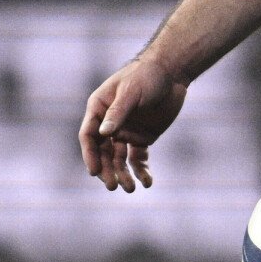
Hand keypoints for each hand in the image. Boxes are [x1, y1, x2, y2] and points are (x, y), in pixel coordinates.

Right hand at [79, 56, 187, 192]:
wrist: (172, 73)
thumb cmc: (147, 76)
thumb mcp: (132, 92)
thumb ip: (118, 112)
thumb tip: (104, 134)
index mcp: (99, 109)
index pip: (88, 136)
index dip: (90, 155)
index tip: (95, 172)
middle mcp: (109, 123)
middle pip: (103, 152)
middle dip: (107, 170)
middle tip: (113, 186)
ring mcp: (125, 132)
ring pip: (119, 159)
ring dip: (123, 174)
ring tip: (131, 189)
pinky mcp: (142, 138)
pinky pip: (138, 159)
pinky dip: (141, 171)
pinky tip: (147, 182)